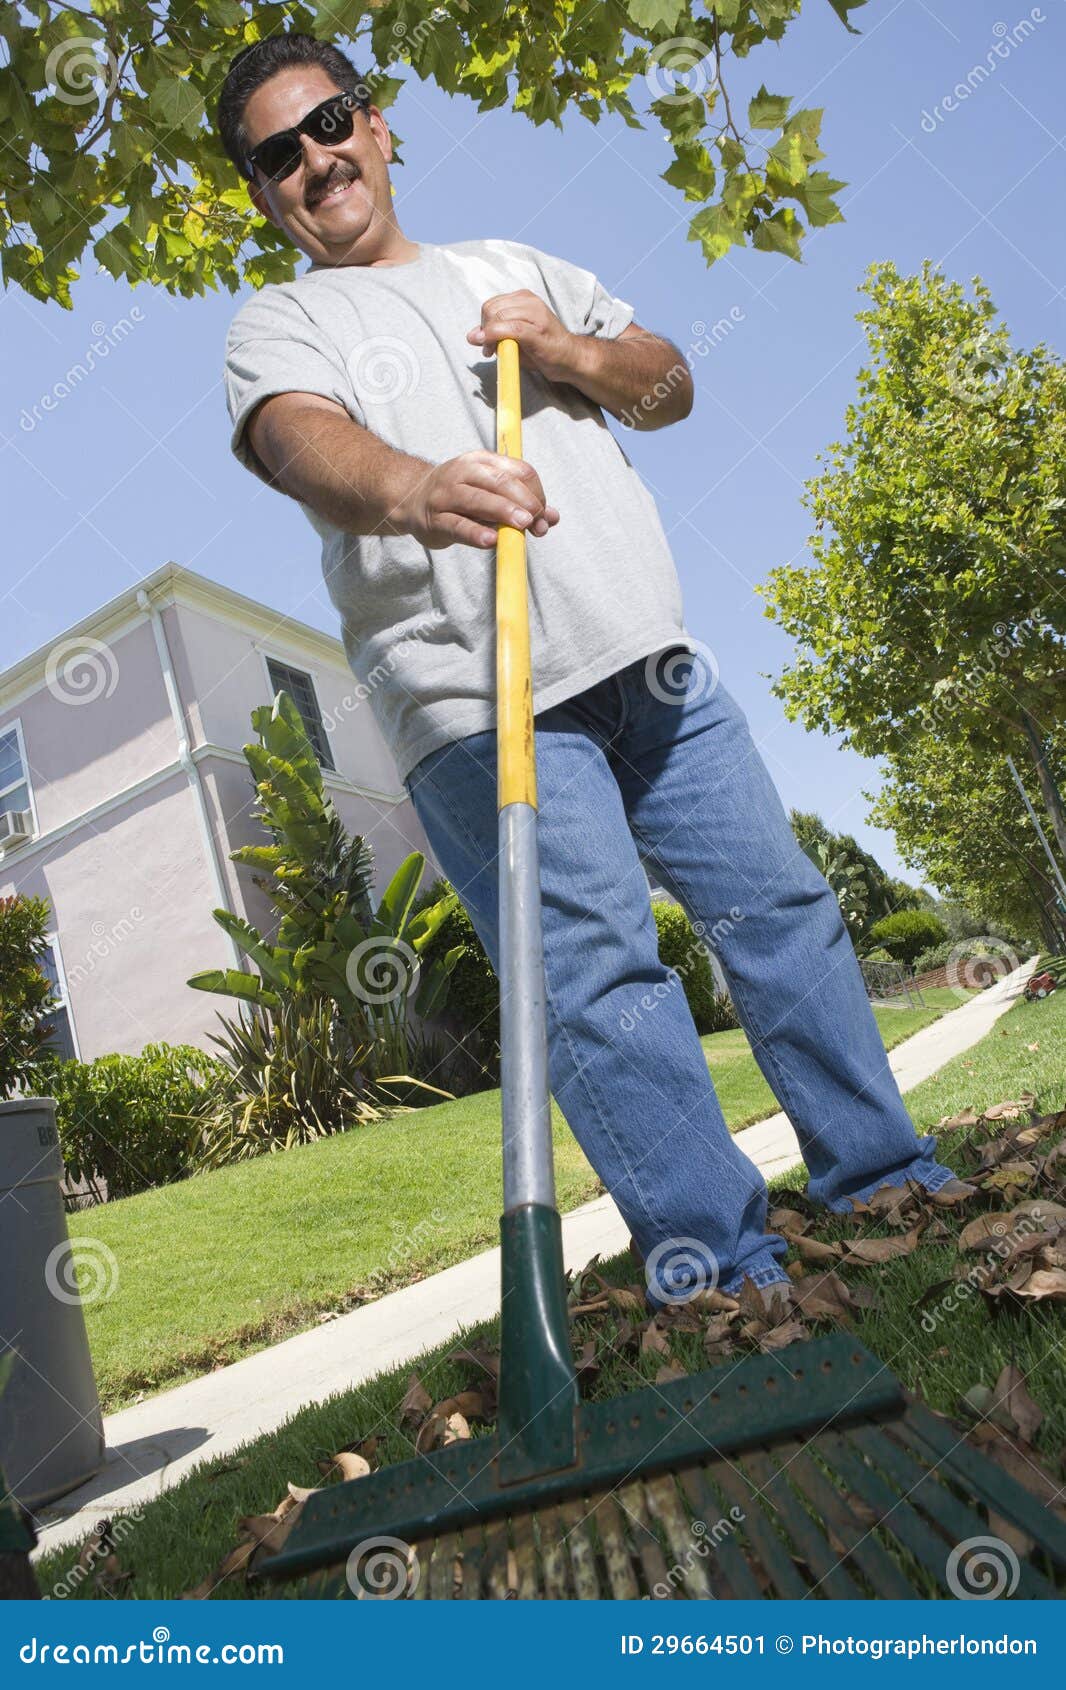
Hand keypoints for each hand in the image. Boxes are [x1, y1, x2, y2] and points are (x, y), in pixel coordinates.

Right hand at [399, 449, 560, 550]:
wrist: (411, 501)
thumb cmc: (458, 498)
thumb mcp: (490, 494)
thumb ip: (520, 504)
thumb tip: (553, 518)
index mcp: (481, 461)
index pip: (518, 471)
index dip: (536, 493)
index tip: (543, 515)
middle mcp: (463, 472)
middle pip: (501, 482)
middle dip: (524, 501)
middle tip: (537, 521)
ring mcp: (446, 494)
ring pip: (479, 499)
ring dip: (504, 512)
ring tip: (523, 525)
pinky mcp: (435, 519)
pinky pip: (457, 525)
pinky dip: (475, 532)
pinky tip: (491, 540)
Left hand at [467, 290, 577, 383]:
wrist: (570, 358)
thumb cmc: (543, 348)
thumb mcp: (516, 336)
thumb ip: (495, 332)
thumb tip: (471, 336)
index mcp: (525, 298)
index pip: (492, 304)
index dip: (483, 324)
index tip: (485, 341)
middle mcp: (530, 302)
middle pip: (492, 309)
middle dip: (484, 330)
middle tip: (488, 349)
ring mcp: (536, 314)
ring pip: (499, 316)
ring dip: (489, 336)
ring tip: (495, 352)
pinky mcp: (538, 331)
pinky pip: (510, 328)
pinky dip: (495, 336)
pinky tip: (492, 348)